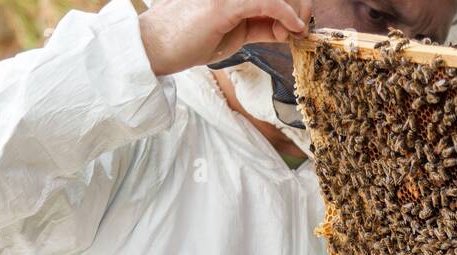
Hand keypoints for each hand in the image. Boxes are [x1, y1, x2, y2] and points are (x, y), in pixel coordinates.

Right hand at [139, 0, 310, 75]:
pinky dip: (286, 14)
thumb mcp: (235, 33)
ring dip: (295, 11)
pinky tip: (293, 28)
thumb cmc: (190, 41)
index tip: (298, 25)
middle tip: (299, 29)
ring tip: (294, 32)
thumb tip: (285, 29)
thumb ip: (258, 26)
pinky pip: (266, 2)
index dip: (292, 4)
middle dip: (299, 4)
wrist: (157, 47)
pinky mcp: (224, 4)